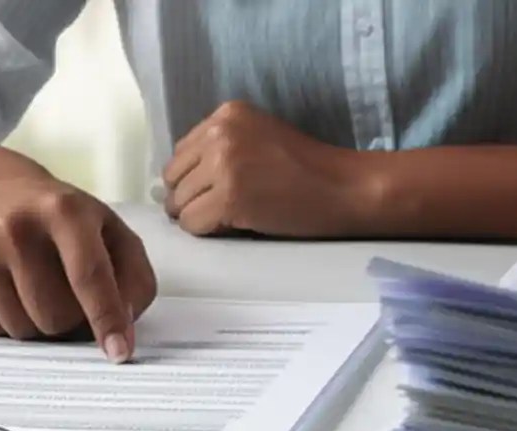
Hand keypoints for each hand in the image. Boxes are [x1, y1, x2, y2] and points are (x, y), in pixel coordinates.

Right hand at [0, 175, 157, 361]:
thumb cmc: (64, 222)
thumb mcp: (111, 232)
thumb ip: (133, 277)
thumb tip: (123, 321)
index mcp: (64, 210)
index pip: (89, 275)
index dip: (107, 318)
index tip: (119, 353)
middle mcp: (15, 226)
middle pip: (56, 316)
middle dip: (73, 322)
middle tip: (71, 297)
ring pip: (24, 331)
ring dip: (41, 325)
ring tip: (40, 289)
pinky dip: (9, 323)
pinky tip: (11, 291)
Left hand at [162, 100, 375, 236]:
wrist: (343, 187)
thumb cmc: (305, 169)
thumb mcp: (257, 138)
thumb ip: (219, 147)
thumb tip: (175, 182)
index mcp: (226, 113)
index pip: (182, 152)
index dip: (194, 177)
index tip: (218, 188)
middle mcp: (220, 132)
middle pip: (173, 176)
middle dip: (190, 197)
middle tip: (220, 208)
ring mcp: (223, 164)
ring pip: (178, 203)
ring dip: (198, 216)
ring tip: (230, 216)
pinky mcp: (228, 196)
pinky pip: (192, 223)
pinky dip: (206, 231)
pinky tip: (233, 224)